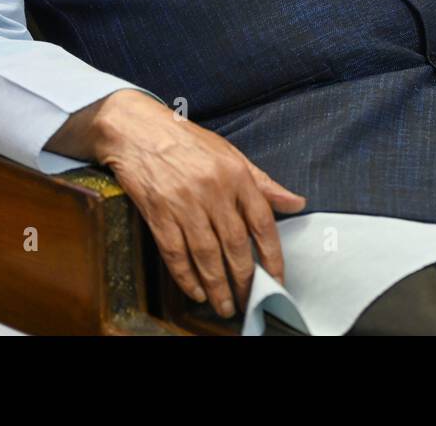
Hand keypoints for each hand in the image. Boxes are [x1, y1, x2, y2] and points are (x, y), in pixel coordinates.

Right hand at [88, 91, 306, 317]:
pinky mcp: (157, 213)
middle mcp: (213, 190)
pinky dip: (186, 276)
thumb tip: (297, 203)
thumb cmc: (188, 143)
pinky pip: (175, 252)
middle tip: (249, 301)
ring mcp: (183, 203)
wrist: (138, 130)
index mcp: (236, 175)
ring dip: (218, 285)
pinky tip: (196, 291)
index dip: (273, 256)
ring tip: (225, 306)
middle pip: (235, 244)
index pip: (262, 222)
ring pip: (206, 254)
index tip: (277, 279)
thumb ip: (264, 184)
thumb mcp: (232, 155)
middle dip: (244, 279)